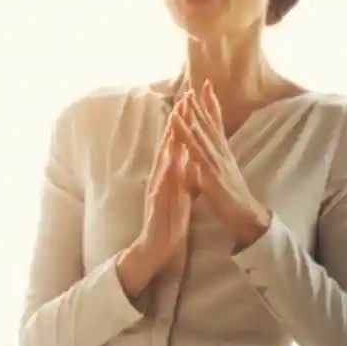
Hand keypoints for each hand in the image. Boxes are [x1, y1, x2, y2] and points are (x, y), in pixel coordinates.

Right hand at [117, 107, 193, 299]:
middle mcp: (160, 176)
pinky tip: (171, 161)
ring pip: (162, 160)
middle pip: (167, 145)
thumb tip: (189, 155)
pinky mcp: (157, 202)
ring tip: (175, 123)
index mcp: (168, 173)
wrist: (156, 244)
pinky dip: (167, 171)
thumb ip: (183, 172)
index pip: (175, 144)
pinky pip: (162, 185)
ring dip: (168, 142)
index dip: (182, 123)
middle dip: (175, 124)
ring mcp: (157, 187)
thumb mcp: (181, 190)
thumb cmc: (169, 217)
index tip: (190, 103)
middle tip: (182, 101)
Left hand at [170, 80, 271, 248]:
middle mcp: (220, 152)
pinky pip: (196, 153)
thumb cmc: (232, 196)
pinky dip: (187, 138)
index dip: (211, 103)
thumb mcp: (222, 172)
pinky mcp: (210, 173)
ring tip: (183, 99)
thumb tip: (205, 147)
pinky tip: (179, 129)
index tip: (206, 85)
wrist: (245, 215)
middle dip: (200, 103)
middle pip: (209, 123)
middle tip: (192, 84)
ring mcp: (215, 161)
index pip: (216, 122)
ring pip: (202, 134)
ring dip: (192, 116)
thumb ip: (213, 157)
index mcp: (222, 151)